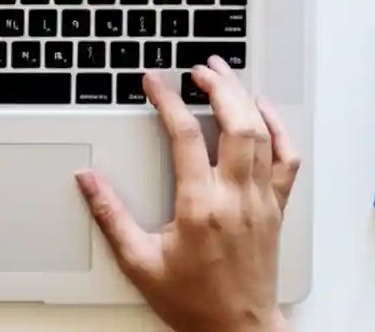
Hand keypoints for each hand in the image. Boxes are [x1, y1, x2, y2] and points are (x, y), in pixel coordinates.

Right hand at [75, 58, 299, 331]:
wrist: (237, 330)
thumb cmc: (192, 302)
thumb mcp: (138, 262)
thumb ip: (110, 216)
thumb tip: (88, 180)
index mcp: (200, 207)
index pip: (184, 136)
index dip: (167, 100)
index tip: (153, 82)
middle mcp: (235, 198)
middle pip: (235, 123)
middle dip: (217, 86)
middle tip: (197, 68)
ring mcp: (260, 201)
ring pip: (262, 134)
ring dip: (245, 98)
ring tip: (225, 76)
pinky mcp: (275, 208)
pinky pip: (286, 159)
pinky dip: (279, 129)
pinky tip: (264, 111)